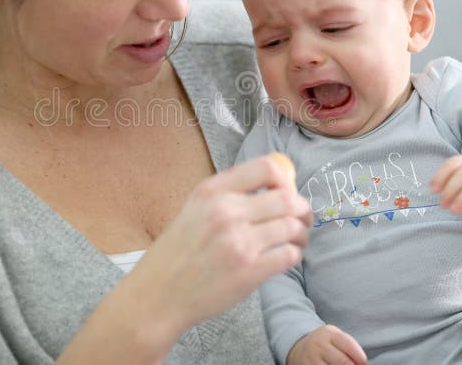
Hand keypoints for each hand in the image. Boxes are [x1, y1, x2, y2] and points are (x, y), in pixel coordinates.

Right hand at [123, 153, 312, 341]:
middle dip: (302, 209)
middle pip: (287, 198)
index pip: (266, 168)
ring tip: (296, 240)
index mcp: (212, 191)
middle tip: (301, 219)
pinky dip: (294, 255)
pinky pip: (289, 254)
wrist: (159, 294)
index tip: (286, 191)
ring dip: (301, 234)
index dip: (286, 179)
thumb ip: (228, 193)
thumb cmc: (178, 252)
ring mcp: (238, 242)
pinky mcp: (249, 271)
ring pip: (292, 227)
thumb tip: (274, 185)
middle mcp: (226, 212)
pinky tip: (285, 257)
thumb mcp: (194, 208)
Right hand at [287, 325, 367, 364]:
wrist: (300, 349)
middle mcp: (318, 345)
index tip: (364, 364)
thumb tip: (363, 364)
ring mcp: (311, 359)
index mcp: (328, 333)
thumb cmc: (326, 345)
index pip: (348, 345)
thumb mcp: (336, 338)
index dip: (360, 358)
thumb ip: (350, 347)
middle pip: (342, 362)